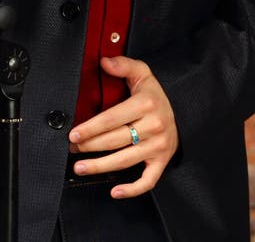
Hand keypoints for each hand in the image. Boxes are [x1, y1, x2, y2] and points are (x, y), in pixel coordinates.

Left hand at [68, 56, 178, 198]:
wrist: (183, 112)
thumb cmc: (154, 95)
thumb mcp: (142, 73)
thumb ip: (123, 65)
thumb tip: (104, 62)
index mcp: (147, 103)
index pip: (113, 118)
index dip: (91, 127)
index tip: (74, 132)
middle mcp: (154, 126)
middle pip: (115, 140)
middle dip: (89, 146)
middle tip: (72, 147)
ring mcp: (158, 146)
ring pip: (125, 161)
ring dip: (100, 166)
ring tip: (80, 167)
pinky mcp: (161, 162)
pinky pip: (147, 181)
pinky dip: (131, 189)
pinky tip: (114, 191)